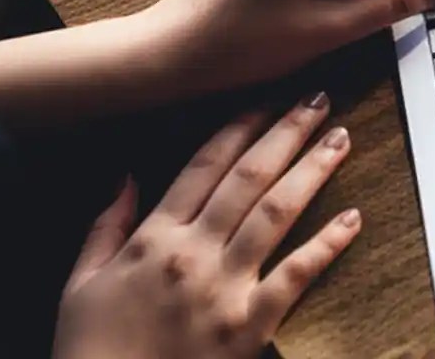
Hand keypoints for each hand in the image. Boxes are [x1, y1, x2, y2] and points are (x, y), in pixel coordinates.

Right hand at [53, 95, 358, 358]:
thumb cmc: (92, 348)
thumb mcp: (80, 282)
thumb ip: (106, 225)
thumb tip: (127, 177)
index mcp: (154, 237)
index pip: (204, 165)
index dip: (240, 127)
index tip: (266, 100)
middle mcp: (193, 253)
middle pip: (248, 177)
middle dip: (286, 133)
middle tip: (318, 100)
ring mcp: (225, 287)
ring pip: (276, 213)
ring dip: (312, 170)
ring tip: (340, 139)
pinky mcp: (250, 325)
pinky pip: (296, 275)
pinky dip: (327, 244)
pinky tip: (353, 217)